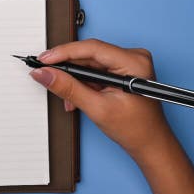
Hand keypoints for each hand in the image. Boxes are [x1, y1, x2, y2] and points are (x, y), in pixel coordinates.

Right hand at [30, 39, 172, 160]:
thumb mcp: (97, 108)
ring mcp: (129, 62)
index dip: (64, 53)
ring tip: (68, 98)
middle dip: (67, 69)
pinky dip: (83, 83)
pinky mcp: (123, 69)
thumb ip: (68, 88)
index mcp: (134, 62)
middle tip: (45, 74)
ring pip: (89, 63)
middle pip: (89, 55)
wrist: (150, 144)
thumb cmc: (135, 129)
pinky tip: (78, 97)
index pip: (92, 48)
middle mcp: (134, 57)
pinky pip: (95, 69)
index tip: (43, 59)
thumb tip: (45, 73)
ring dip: (75, 80)